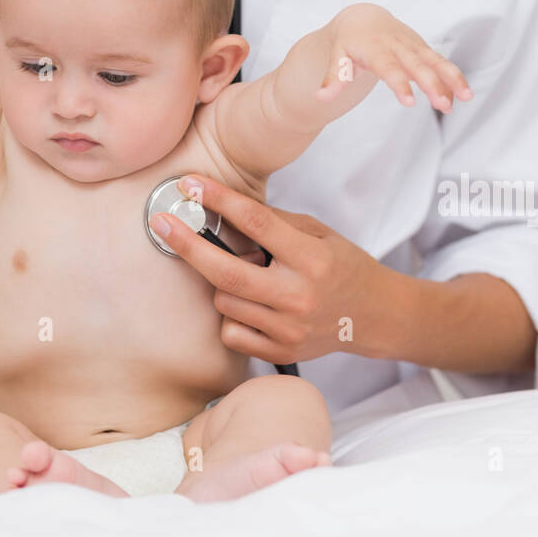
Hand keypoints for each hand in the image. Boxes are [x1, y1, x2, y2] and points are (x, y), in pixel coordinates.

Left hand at [150, 173, 400, 364]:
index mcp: (311, 258)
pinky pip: (231, 332)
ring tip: (250, 275)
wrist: (375, 316)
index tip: (190, 184)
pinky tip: (252, 305)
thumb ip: (275, 224)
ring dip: (222, 283)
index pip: (256, 223)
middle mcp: (298, 296)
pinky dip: (231, 315)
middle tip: (162, 222)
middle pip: (227, 272)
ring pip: (224, 301)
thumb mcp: (318, 233)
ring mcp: (288, 329)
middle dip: (187, 246)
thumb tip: (225, 206)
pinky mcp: (280, 352)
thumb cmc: (344, 266)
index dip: (219, 200)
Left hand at [316, 2, 472, 113]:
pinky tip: (463, 95)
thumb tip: (321, 98)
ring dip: (452, 78)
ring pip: (436, 61)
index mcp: (375, 47)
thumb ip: (334, 77)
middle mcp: (398, 44)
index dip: (400, 83)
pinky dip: (453, 77)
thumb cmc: (349, 39)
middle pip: (418, 65)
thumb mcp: (338, 55)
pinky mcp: (423, 48)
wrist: (364, 18)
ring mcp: (413, 45)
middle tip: (444, 105)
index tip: (410, 101)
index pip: (389, 67)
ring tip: (466, 98)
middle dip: (433, 85)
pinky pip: (441, 62)